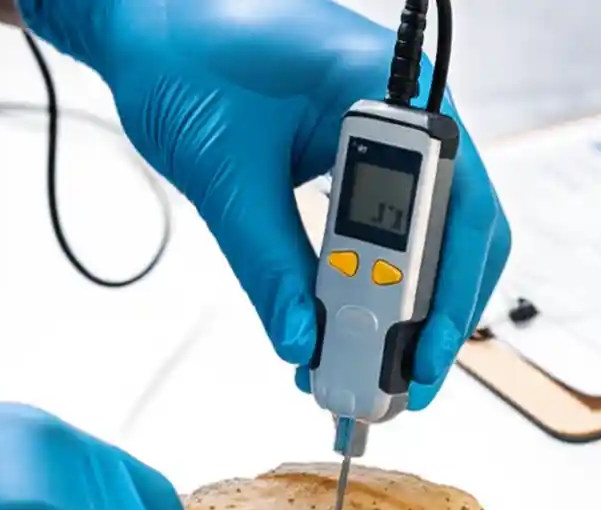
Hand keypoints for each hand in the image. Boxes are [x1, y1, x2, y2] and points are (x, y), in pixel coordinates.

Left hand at [20, 0, 510, 408]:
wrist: (143, 21)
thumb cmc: (181, 56)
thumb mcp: (226, 174)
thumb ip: (269, 264)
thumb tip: (304, 341)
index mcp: (387, 88)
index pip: (457, 203)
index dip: (449, 290)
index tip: (420, 356)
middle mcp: (403, 107)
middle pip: (457, 229)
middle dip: (432, 314)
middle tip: (400, 383)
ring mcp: (386, 132)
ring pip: (429, 235)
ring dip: (402, 306)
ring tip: (367, 369)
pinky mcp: (358, 155)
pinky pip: (389, 226)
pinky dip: (372, 280)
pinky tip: (344, 328)